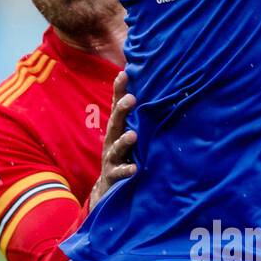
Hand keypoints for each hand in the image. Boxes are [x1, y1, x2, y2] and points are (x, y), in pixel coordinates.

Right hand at [90, 70, 137, 208]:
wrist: (108, 186)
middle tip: (131, 99)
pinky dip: (127, 170)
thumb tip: (151, 93)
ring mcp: (111, 158)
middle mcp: (111, 140)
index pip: (117, 106)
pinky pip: (120, 172)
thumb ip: (137, 119)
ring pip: (116, 147)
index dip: (118, 90)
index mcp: (116, 129)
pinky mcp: (114, 175)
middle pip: (115, 122)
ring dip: (124, 141)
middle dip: (122, 110)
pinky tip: (135, 168)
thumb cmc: (123, 155)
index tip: (123, 74)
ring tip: (133, 135)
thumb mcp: (127, 135)